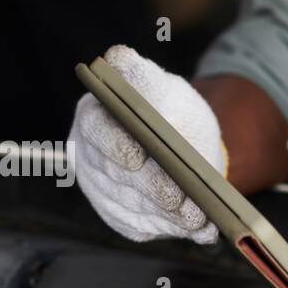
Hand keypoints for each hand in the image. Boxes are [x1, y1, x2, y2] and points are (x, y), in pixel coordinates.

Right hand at [70, 45, 223, 243]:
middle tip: (183, 201)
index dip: (118, 146)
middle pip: (117, 179)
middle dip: (153, 191)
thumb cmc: (171, 110)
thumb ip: (141, 72)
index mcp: (92, 118)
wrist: (187, 145)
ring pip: (131, 208)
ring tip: (199, 220)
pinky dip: (173, 231)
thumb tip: (116, 57)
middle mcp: (88, 157)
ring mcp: (100, 190)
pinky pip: (142, 228)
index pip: (98, 134)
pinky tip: (200, 231)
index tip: (139, 157)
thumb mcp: (162, 85)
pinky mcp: (119, 216)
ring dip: (168, 217)